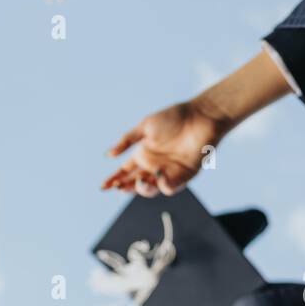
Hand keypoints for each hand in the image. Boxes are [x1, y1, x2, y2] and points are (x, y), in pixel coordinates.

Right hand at [102, 100, 226, 197]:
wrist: (200, 116)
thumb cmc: (174, 117)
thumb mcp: (146, 126)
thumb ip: (127, 140)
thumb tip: (109, 155)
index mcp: (144, 155)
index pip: (125, 172)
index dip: (114, 179)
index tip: (103, 186)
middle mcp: (154, 167)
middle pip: (135, 184)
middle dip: (126, 187)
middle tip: (119, 185)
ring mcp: (168, 173)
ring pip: (151, 189)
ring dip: (143, 188)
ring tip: (140, 181)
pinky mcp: (184, 176)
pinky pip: (170, 187)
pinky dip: (163, 185)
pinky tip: (159, 176)